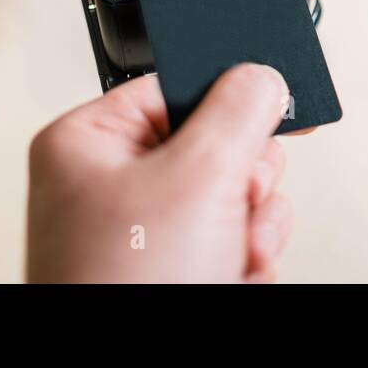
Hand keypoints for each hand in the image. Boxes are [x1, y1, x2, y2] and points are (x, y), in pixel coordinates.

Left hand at [27, 65, 292, 282]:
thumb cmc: (122, 290)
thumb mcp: (196, 177)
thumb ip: (237, 112)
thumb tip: (260, 77)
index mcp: (88, 142)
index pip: (175, 87)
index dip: (230, 95)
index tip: (279, 97)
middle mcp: (108, 185)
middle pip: (214, 144)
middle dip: (245, 180)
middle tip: (238, 200)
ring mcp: (139, 235)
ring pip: (232, 198)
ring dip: (251, 228)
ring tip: (230, 254)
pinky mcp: (169, 273)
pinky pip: (230, 243)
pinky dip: (242, 264)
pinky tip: (228, 279)